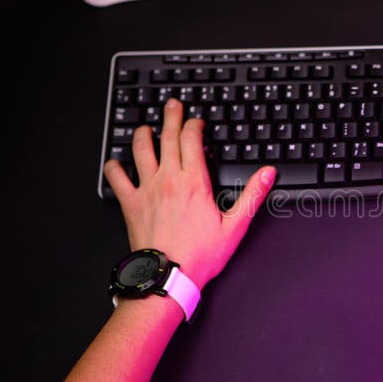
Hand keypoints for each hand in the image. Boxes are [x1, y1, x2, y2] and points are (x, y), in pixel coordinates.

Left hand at [103, 98, 274, 289]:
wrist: (169, 276)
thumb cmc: (200, 255)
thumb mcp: (235, 225)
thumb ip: (252, 195)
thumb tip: (268, 174)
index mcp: (194, 182)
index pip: (191, 139)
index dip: (194, 125)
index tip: (197, 121)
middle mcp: (168, 179)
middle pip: (167, 137)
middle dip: (170, 116)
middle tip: (172, 105)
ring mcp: (147, 189)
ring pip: (141, 150)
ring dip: (143, 134)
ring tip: (146, 127)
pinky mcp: (130, 204)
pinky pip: (116, 178)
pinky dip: (115, 167)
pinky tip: (116, 163)